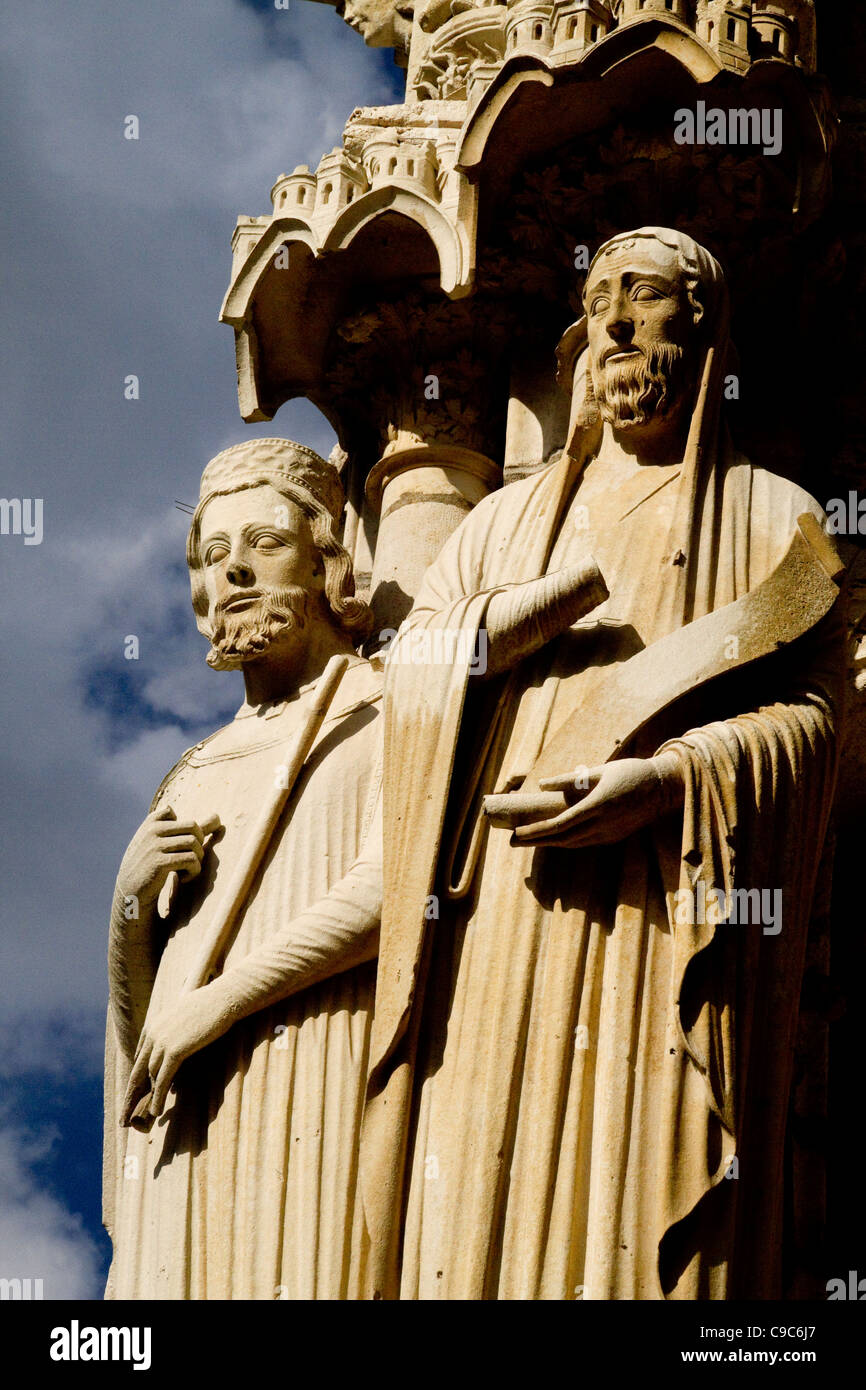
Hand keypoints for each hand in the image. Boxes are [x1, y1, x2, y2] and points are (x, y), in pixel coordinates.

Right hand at [115, 806, 218, 912]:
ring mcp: (154, 845)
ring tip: (186, 870)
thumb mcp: (164, 842)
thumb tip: (217, 816)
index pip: (189, 821)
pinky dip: (193, 871)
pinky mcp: (159, 862)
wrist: (130, 892)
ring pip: (194, 843)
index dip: (193, 837)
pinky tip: (183, 878)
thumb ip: (189, 829)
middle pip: (194, 828)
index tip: (183, 851)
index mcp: (152, 822)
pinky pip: (191, 860)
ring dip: (197, 860)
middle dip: (199, 845)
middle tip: (190, 861)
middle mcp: (152, 830)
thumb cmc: (151, 865)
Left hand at [121, 983, 232, 1126]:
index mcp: (153, 1025)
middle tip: (128, 1111)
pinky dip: (158, 1098)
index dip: (138, 1076)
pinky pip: (162, 1080)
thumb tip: (179, 1043)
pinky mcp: (175, 1051)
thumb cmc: (210, 1005)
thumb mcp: (185, 1016)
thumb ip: (176, 1030)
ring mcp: (162, 1042)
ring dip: (149, 1098)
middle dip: (132, 1093)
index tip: (136, 1091)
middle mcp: (153, 1034)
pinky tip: (157, 1111)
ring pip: (150, 1077)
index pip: (140, 1056)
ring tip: (150, 1114)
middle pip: (138, 1070)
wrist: (222, 998)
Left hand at [512, 753, 683, 848]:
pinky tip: (555, 838)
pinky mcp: (614, 837)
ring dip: (549, 843)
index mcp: (597, 806)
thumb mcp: (599, 771)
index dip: (535, 831)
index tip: (517, 832)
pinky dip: (566, 841)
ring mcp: (609, 834)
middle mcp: (602, 825)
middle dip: (535, 841)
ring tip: (529, 840)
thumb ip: (570, 780)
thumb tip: (543, 784)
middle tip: (513, 841)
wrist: (664, 788)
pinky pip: (584, 842)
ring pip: (572, 844)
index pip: (559, 825)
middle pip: (562, 839)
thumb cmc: (631, 773)